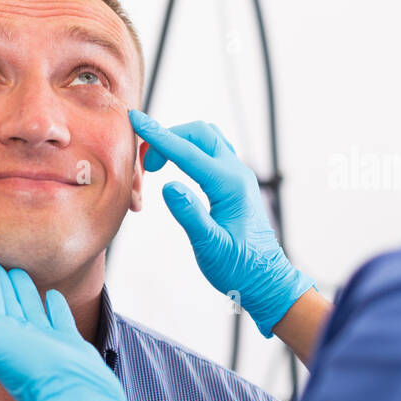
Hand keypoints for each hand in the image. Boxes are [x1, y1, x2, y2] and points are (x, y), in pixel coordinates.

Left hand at [0, 251, 165, 400]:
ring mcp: (43, 340)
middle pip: (5, 302)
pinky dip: (54, 306)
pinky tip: (53, 295)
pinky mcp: (67, 343)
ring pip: (29, 307)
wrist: (70, 394)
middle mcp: (17, 337)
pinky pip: (58, 319)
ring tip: (18, 270)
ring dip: (22, 290)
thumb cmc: (26, 367)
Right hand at [129, 111, 313, 337]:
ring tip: (156, 166)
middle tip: (145, 166)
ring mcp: (237, 176)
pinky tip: (175, 168)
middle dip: (168, 138)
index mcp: (229, 185)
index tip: (135, 120)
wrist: (265, 280)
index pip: (188, 151)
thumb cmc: (239, 268)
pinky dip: (188, 151)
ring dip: (179, 142)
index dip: (158, 136)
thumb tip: (168, 186)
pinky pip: (210, 153)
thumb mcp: (210, 247)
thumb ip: (190, 214)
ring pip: (206, 140)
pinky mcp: (234, 183)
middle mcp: (236, 174)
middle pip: (199, 134)